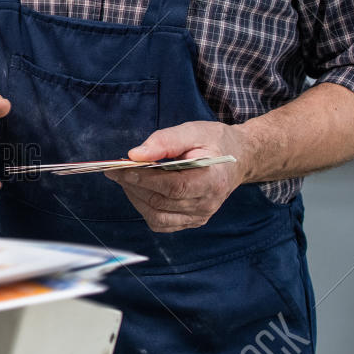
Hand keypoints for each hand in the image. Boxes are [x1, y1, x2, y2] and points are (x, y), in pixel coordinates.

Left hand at [104, 121, 250, 231]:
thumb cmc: (214, 142)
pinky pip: (161, 223)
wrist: (237, 158)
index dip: (144, 179)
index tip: (120, 169)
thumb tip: (134, 155)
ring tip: (127, 178)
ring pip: (157, 216)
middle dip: (133, 186)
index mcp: (214, 180)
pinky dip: (145, 208)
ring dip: (136, 197)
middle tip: (116, 170)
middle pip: (161, 202)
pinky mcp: (192, 221)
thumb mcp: (193, 131)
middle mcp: (208, 203)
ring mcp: (200, 216)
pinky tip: (141, 190)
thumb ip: (165, 141)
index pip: (174, 186)